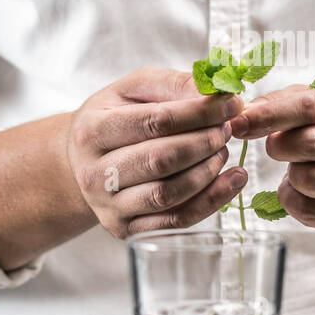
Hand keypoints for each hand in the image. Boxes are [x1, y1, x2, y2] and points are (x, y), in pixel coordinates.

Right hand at [65, 67, 247, 237]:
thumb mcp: (134, 89)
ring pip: (168, 194)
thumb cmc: (113, 118)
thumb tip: (219, 96)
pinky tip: (232, 181)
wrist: (82, 161)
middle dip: (204, 142)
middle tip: (227, 129)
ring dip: (208, 172)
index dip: (199, 113)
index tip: (231, 104)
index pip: (155, 121)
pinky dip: (211, 201)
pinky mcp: (125, 229)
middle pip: (161, 160)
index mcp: (92, 130)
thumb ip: (174, 85)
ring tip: (223, 152)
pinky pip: (176, 220)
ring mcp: (108, 206)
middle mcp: (94, 173)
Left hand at [232, 85, 314, 234]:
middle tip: (278, 147)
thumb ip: (284, 103)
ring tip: (301, 168)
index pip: (311, 107)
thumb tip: (246, 111)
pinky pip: (308, 210)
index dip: (269, 114)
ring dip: (290, 174)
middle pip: (307, 144)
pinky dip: (293, 199)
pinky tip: (303, 190)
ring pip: (307, 179)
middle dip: (279, 146)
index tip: (239, 122)